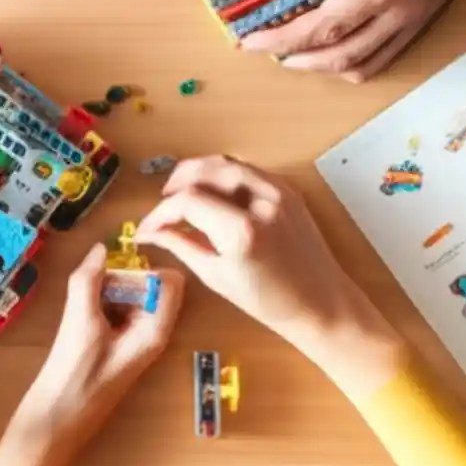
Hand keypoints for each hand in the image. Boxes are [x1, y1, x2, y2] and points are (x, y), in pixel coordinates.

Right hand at [18, 244, 184, 444]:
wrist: (56, 418)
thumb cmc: (75, 375)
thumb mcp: (80, 322)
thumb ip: (89, 281)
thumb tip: (99, 248)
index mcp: (155, 329)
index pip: (171, 281)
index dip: (146, 268)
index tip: (116, 272)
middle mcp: (150, 332)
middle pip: (148, 286)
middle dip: (121, 279)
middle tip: (92, 294)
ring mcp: (132, 338)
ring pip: (128, 296)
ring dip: (105, 292)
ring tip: (82, 310)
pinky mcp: (115, 343)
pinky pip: (114, 310)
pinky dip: (98, 305)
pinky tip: (78, 319)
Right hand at [134, 156, 362, 342]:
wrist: (320, 302)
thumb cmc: (268, 300)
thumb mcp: (216, 276)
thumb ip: (182, 246)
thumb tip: (150, 233)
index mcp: (242, 231)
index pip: (188, 202)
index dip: (159, 213)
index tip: (146, 229)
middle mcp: (262, 202)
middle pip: (206, 170)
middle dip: (177, 180)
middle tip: (162, 200)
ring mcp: (279, 191)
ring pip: (227, 163)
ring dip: (199, 172)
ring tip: (182, 192)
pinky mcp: (289, 190)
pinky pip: (248, 171)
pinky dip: (224, 176)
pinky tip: (213, 193)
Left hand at [239, 0, 465, 80]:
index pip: (321, 27)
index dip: (281, 40)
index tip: (251, 42)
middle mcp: (396, 14)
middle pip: (337, 56)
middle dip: (295, 59)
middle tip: (264, 49)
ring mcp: (409, 24)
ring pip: (359, 66)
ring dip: (320, 68)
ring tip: (292, 55)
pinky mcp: (417, 25)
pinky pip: (380, 60)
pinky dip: (350, 65)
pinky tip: (331, 54)